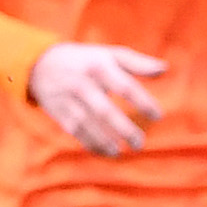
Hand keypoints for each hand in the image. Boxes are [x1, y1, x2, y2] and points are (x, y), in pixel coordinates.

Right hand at [30, 40, 167, 155]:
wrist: (41, 64)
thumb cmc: (86, 60)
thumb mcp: (109, 54)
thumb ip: (137, 63)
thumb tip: (165, 69)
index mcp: (99, 66)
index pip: (124, 86)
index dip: (142, 102)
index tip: (158, 116)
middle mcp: (83, 83)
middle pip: (104, 110)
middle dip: (123, 129)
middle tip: (140, 143)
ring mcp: (69, 100)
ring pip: (88, 125)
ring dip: (106, 141)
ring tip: (121, 152)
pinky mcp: (59, 113)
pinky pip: (77, 133)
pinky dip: (91, 144)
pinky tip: (107, 152)